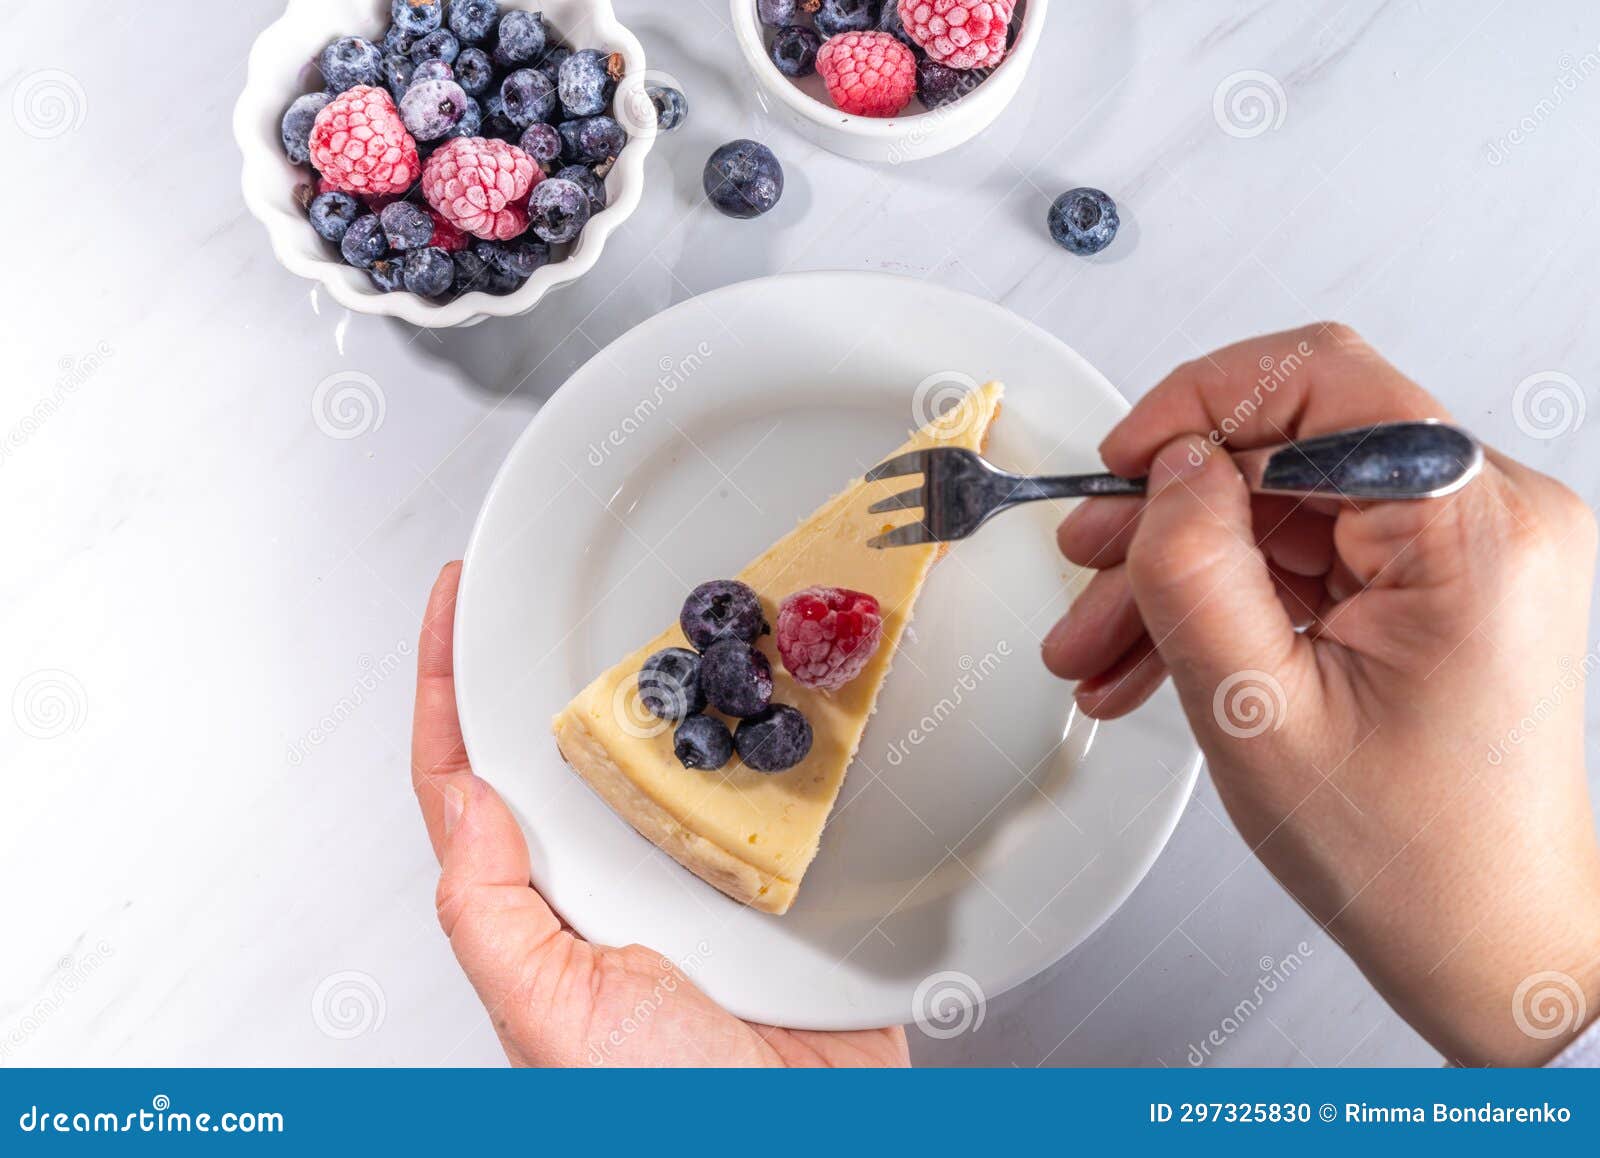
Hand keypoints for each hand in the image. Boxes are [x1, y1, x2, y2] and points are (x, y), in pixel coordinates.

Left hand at [411, 562, 908, 1066]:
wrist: (803, 1145)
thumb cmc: (665, 1109)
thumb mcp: (550, 1016)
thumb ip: (491, 915)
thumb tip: (463, 798)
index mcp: (545, 911)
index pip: (468, 781)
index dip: (445, 686)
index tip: (451, 602)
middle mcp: (616, 884)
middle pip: (578, 746)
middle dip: (571, 659)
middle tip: (582, 578)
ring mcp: (700, 879)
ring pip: (681, 755)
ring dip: (691, 689)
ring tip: (703, 614)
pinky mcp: (782, 884)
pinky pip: (778, 792)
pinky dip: (786, 741)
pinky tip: (795, 700)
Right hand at [1043, 323, 1599, 1065]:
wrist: (1491, 940)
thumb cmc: (1415, 857)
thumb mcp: (1259, 712)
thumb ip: (1195, 570)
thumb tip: (1165, 469)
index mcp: (1472, 529)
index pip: (1325, 382)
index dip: (1201, 403)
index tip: (1122, 460)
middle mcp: (1489, 518)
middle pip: (1291, 450)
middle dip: (1169, 511)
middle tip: (1087, 560)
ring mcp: (1465, 551)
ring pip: (1283, 509)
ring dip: (1180, 568)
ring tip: (1100, 639)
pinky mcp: (1438, 584)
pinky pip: (1307, 557)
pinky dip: (1227, 599)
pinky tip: (1155, 655)